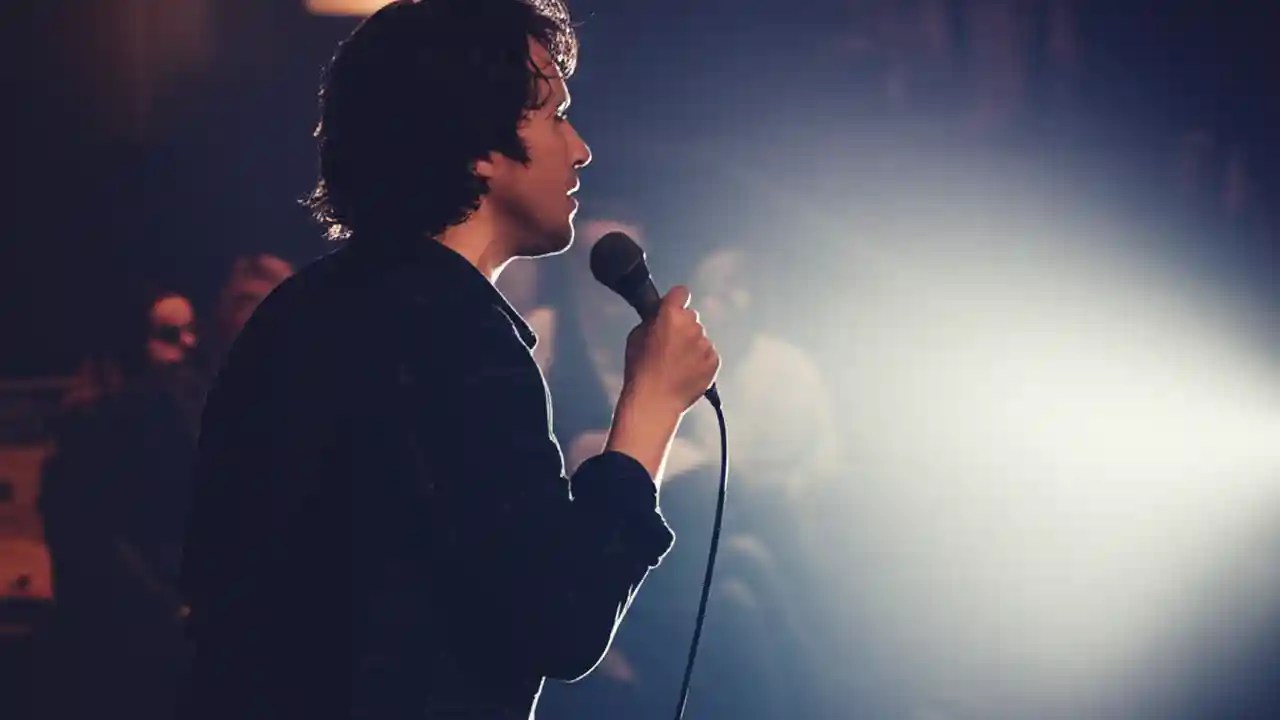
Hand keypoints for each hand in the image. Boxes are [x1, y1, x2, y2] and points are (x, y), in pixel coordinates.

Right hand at [622, 286, 719, 414]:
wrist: (655, 401)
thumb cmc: (641, 370)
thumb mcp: (635, 337)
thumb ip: (651, 321)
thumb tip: (659, 316)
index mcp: (671, 316)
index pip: (681, 293)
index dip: (675, 301)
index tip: (672, 308)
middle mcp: (692, 326)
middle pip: (691, 317)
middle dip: (682, 326)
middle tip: (670, 344)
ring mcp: (705, 344)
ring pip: (700, 336)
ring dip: (692, 345)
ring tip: (677, 363)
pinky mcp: (714, 361)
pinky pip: (708, 353)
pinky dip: (700, 360)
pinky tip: (686, 371)